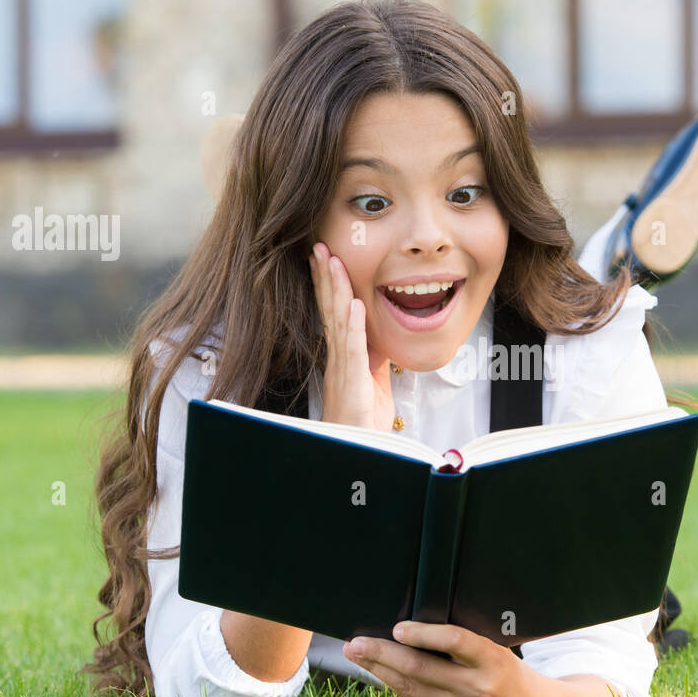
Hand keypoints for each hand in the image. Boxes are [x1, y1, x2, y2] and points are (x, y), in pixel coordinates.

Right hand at [308, 241, 395, 430]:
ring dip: (337, 291)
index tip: (326, 258)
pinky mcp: (354, 382)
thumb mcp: (372, 380)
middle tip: (319, 247)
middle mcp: (338, 358)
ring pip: (339, 322)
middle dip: (325, 277)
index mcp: (342, 356)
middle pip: (330, 310)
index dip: (329, 284)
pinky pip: (354, 350)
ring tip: (333, 262)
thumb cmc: (362, 421)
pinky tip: (356, 304)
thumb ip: (372, 355)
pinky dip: (355, 326)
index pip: (334, 312)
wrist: (359, 449)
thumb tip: (378, 333)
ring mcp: (343, 369)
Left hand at [343, 622, 555, 696]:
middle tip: (355, 642)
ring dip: (379, 670)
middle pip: (420, 669)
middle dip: (381, 653)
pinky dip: (396, 687)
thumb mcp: (499, 648)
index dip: (424, 634)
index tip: (398, 627)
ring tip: (358, 653)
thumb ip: (467, 640)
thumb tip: (416, 623)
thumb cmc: (510, 672)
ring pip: (411, 688)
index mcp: (494, 661)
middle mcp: (478, 689)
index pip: (455, 642)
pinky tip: (381, 673)